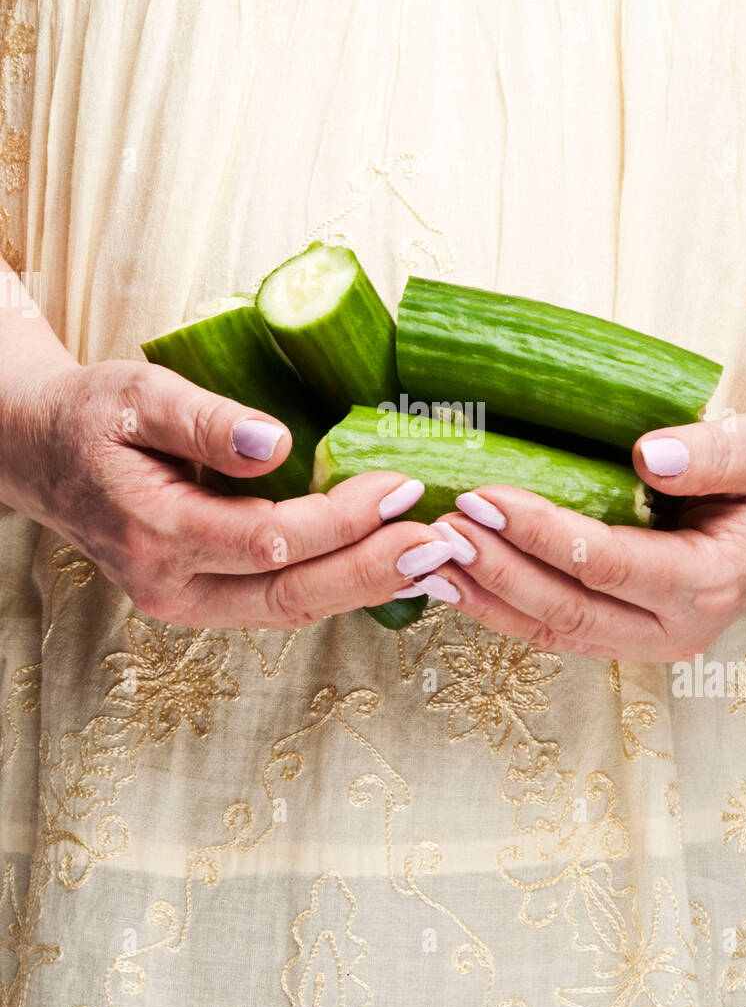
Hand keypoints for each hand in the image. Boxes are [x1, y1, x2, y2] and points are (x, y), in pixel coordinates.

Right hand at [2, 359, 452, 627]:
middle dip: (373, 571)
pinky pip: (280, 602)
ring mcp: (188, 601)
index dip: (340, 519)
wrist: (43, 455)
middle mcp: (172, 586)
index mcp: (153, 532)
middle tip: (441, 544)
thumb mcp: (135, 395)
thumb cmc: (90, 418)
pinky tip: (388, 564)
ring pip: (291, 611)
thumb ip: (202, 419)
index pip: (268, 541)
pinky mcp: (206, 597)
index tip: (399, 486)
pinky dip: (339, 585)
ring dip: (366, 587)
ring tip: (433, 561)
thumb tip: (274, 444)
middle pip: (290, 597)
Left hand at [419, 412, 745, 661]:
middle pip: (568, 610)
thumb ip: (717, 453)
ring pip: (551, 631)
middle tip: (441, 528)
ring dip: (485, 597)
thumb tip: (649, 454)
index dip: (541, 533)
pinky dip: (498, 607)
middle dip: (497, 569)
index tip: (485, 497)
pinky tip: (453, 580)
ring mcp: (644, 640)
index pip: (607, 563)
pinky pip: (552, 629)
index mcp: (708, 583)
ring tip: (427, 557)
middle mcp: (674, 629)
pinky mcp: (620, 634)